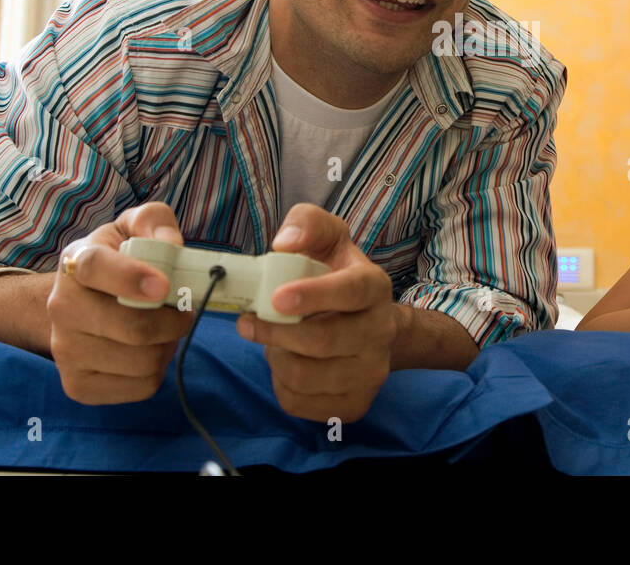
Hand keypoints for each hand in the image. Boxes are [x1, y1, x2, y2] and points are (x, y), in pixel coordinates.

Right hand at [46, 201, 195, 402]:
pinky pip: (141, 387)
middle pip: (132, 328)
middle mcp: (62, 309)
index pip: (95, 268)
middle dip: (173, 321)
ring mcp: (66, 351)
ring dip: (167, 345)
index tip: (164, 285)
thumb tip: (171, 243)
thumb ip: (153, 220)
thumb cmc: (118, 260)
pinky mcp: (78, 386)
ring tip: (163, 329)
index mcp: (76, 262)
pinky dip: (157, 370)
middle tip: (182, 310)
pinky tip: (148, 350)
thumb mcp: (132, 227)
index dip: (131, 278)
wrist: (79, 302)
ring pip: (143, 361)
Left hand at [236, 203, 397, 423]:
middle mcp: (381, 332)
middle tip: (248, 323)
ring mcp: (371, 373)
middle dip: (274, 333)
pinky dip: (280, 383)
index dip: (314, 295)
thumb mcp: (328, 239)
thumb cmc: (338, 277)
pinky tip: (287, 363)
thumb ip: (308, 224)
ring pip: (306, 376)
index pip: (352, 291)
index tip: (276, 299)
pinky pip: (300, 403)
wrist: (372, 325)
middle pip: (322, 341)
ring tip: (274, 342)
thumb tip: (284, 244)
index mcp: (375, 287)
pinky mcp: (355, 405)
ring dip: (276, 358)